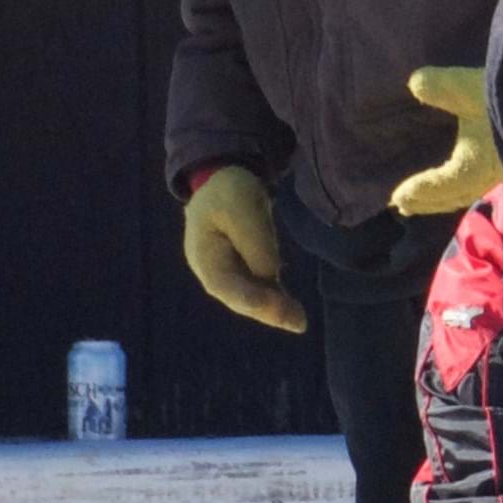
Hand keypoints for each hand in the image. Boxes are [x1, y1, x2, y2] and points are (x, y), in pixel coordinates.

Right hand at [182, 164, 307, 333]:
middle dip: (266, 310)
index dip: (243, 297)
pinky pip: (261, 290)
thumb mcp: (240, 208)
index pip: (222, 283)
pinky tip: (295, 314)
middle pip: (238, 297)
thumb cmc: (228, 192)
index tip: (264, 306)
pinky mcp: (246, 271)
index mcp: (204, 255)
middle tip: (293, 321)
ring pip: (252, 298)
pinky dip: (277, 301)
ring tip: (298, 321)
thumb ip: (254, 243)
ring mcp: (229, 273)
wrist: (224, 181)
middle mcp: (214, 271)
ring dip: (275, 311)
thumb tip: (270, 274)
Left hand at [389, 67, 498, 216]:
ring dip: (445, 198)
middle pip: (452, 197)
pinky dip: (464, 188)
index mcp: (470, 168)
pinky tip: (463, 180)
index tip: (397, 197)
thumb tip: (415, 83)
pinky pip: (481, 184)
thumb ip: (441, 87)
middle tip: (406, 206)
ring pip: (468, 192)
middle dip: (428, 202)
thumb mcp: (469, 88)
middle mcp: (485, 178)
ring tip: (425, 200)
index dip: (419, 192)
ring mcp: (500, 173)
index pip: (439, 186)